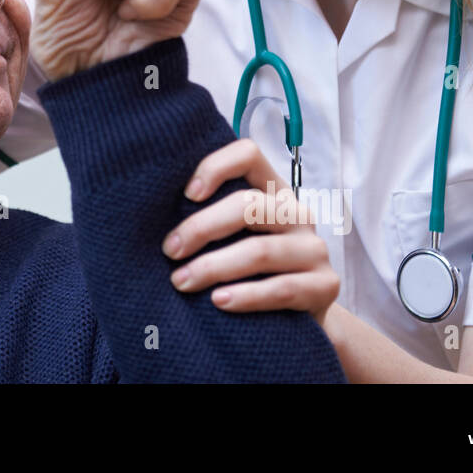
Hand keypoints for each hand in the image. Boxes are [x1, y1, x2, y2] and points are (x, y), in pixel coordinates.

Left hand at [161, 139, 338, 325]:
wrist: (299, 319)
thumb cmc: (249, 270)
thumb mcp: (233, 237)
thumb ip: (210, 217)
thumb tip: (147, 209)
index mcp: (273, 191)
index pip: (249, 155)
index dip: (216, 166)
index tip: (186, 193)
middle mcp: (298, 213)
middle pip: (249, 206)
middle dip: (201, 228)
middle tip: (169, 250)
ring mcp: (315, 249)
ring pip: (260, 251)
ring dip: (213, 267)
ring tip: (181, 282)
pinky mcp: (325, 286)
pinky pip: (281, 289)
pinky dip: (245, 296)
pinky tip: (217, 302)